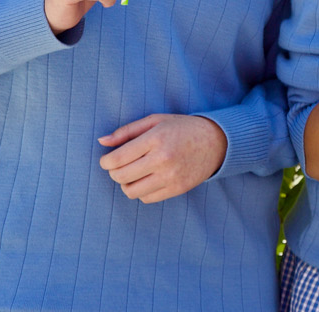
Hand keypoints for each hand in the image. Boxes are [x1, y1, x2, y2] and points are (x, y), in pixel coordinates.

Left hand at [98, 114, 226, 202]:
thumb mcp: (156, 121)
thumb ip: (127, 131)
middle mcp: (163, 159)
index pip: (117, 159)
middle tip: (118, 167)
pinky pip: (147, 198)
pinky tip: (146, 180)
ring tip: (132, 174)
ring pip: (131, 191)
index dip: (105, 162)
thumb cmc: (182, 128)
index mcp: (156, 138)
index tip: (106, 161)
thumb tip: (102, 141)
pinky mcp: (178, 189)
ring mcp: (171, 176)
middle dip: (113, 173)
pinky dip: (141, 191)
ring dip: (125, 184)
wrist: (217, 141)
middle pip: (121, 176)